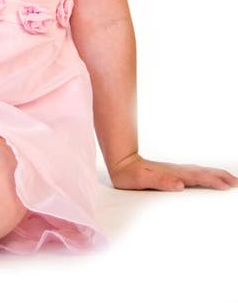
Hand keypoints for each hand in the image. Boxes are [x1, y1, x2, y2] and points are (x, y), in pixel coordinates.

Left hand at [109, 152, 237, 190]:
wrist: (121, 163)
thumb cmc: (130, 174)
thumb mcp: (143, 179)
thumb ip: (161, 181)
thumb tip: (180, 184)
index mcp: (173, 174)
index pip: (198, 178)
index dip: (213, 180)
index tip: (227, 184)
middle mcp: (177, 171)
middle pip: (202, 173)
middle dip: (220, 177)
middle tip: (236, 183)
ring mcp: (175, 171)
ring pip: (199, 172)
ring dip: (215, 175)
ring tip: (229, 180)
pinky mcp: (172, 174)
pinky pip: (194, 174)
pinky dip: (205, 175)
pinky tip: (208, 178)